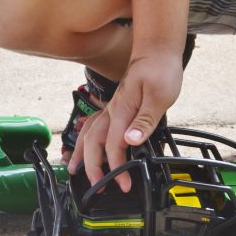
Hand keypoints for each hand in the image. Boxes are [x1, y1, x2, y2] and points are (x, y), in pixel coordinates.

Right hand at [69, 49, 183, 189]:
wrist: (158, 49)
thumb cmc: (161, 70)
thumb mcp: (160, 96)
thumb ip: (144, 120)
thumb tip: (130, 141)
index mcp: (122, 110)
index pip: (114, 146)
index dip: (116, 168)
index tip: (122, 184)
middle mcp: (112, 110)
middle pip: (94, 142)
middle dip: (92, 167)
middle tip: (96, 187)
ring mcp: (111, 106)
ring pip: (88, 132)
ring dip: (81, 152)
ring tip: (75, 169)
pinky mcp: (115, 104)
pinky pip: (93, 123)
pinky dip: (85, 136)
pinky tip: (84, 142)